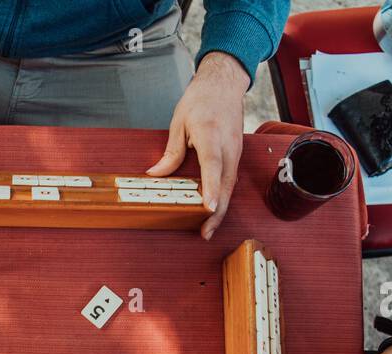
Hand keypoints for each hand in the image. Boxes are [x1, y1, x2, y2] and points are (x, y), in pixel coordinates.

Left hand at [148, 52, 248, 239]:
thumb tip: (156, 175)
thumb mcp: (179, 123)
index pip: (212, 165)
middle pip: (226, 184)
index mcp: (210, 134)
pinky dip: (223, 196)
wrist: (224, 83)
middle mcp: (227, 146)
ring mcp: (235, 151)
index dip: (211, 188)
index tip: (209, 208)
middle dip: (217, 211)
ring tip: (208, 228)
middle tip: (205, 233)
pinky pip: (230, 179)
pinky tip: (213, 208)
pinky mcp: (236, 155)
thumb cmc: (201, 99)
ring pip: (230, 185)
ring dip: (221, 207)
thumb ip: (170, 152)